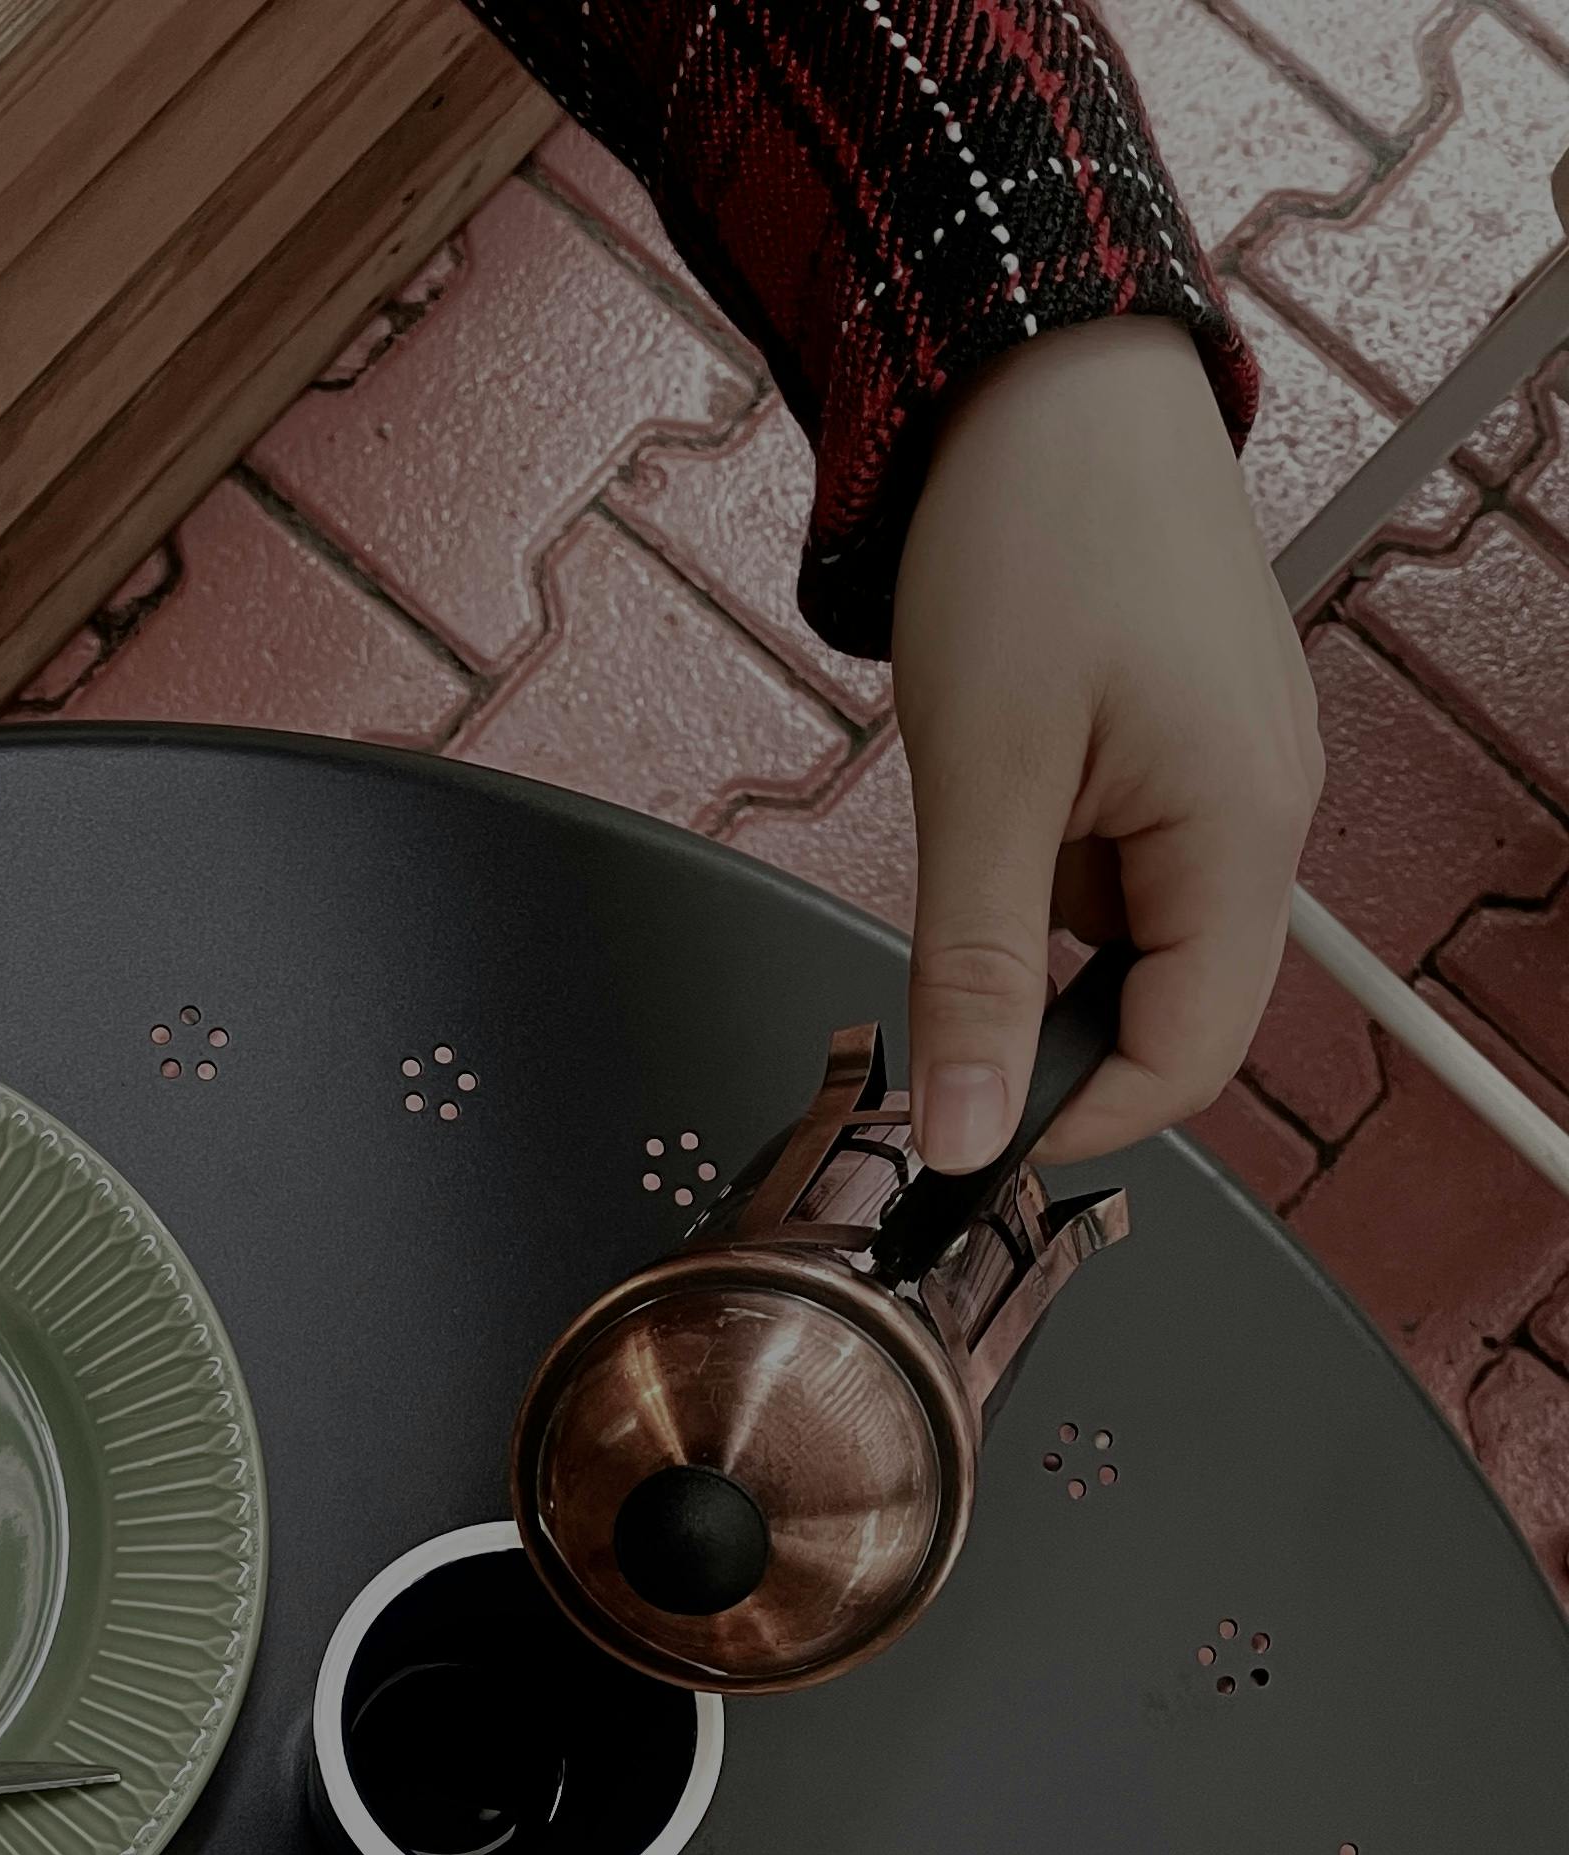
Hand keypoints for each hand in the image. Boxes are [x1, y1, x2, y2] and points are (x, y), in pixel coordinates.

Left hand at [892, 315, 1321, 1170]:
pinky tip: (1005, 781)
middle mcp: (1266, 809)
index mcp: (1245, 826)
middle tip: (945, 975)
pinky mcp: (1189, 748)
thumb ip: (975, 974)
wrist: (1044, 366)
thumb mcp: (981, 780)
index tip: (964, 1128)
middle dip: (1053, 1025)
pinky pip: (1121, 864)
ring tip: (977, 818)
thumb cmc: (1030, 527)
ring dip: (1040, 931)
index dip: (1072, 1119)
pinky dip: (1048, 863)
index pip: (1189, 1060)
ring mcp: (1233, 776)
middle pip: (1170, 1009)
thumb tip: (965, 1132)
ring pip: (1133, 940)